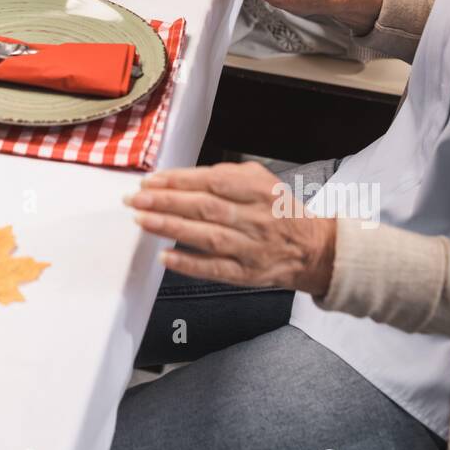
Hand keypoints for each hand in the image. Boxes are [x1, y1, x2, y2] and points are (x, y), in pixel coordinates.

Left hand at [126, 161, 336, 296]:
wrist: (313, 250)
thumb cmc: (279, 211)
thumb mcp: (263, 181)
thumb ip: (229, 174)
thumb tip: (185, 177)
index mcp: (259, 191)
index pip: (213, 181)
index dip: (179, 180)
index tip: (151, 180)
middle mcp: (255, 219)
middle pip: (205, 208)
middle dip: (166, 202)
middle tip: (136, 199)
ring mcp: (251, 249)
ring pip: (207, 237)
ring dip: (170, 229)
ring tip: (142, 221)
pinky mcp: (246, 274)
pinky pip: (215, 269)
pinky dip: (189, 264)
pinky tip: (165, 257)